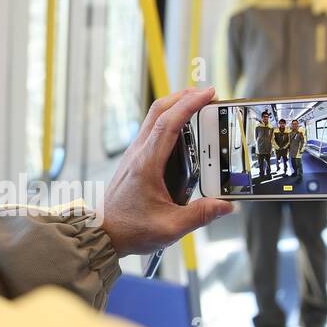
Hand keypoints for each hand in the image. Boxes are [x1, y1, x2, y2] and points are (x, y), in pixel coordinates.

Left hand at [100, 87, 233, 255]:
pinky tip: (183, 132)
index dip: (189, 104)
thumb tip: (225, 205)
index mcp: (146, 164)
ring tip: (198, 107)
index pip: (168, 123)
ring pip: (153, 118)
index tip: (208, 94)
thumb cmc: (129, 230)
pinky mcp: (135, 160)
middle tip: (207, 94)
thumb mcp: (170, 227)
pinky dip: (169, 121)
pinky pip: (152, 131)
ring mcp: (134, 155)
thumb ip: (200, 215)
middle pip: (159, 110)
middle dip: (184, 96)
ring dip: (175, 106)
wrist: (101, 233)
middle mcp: (138, 153)